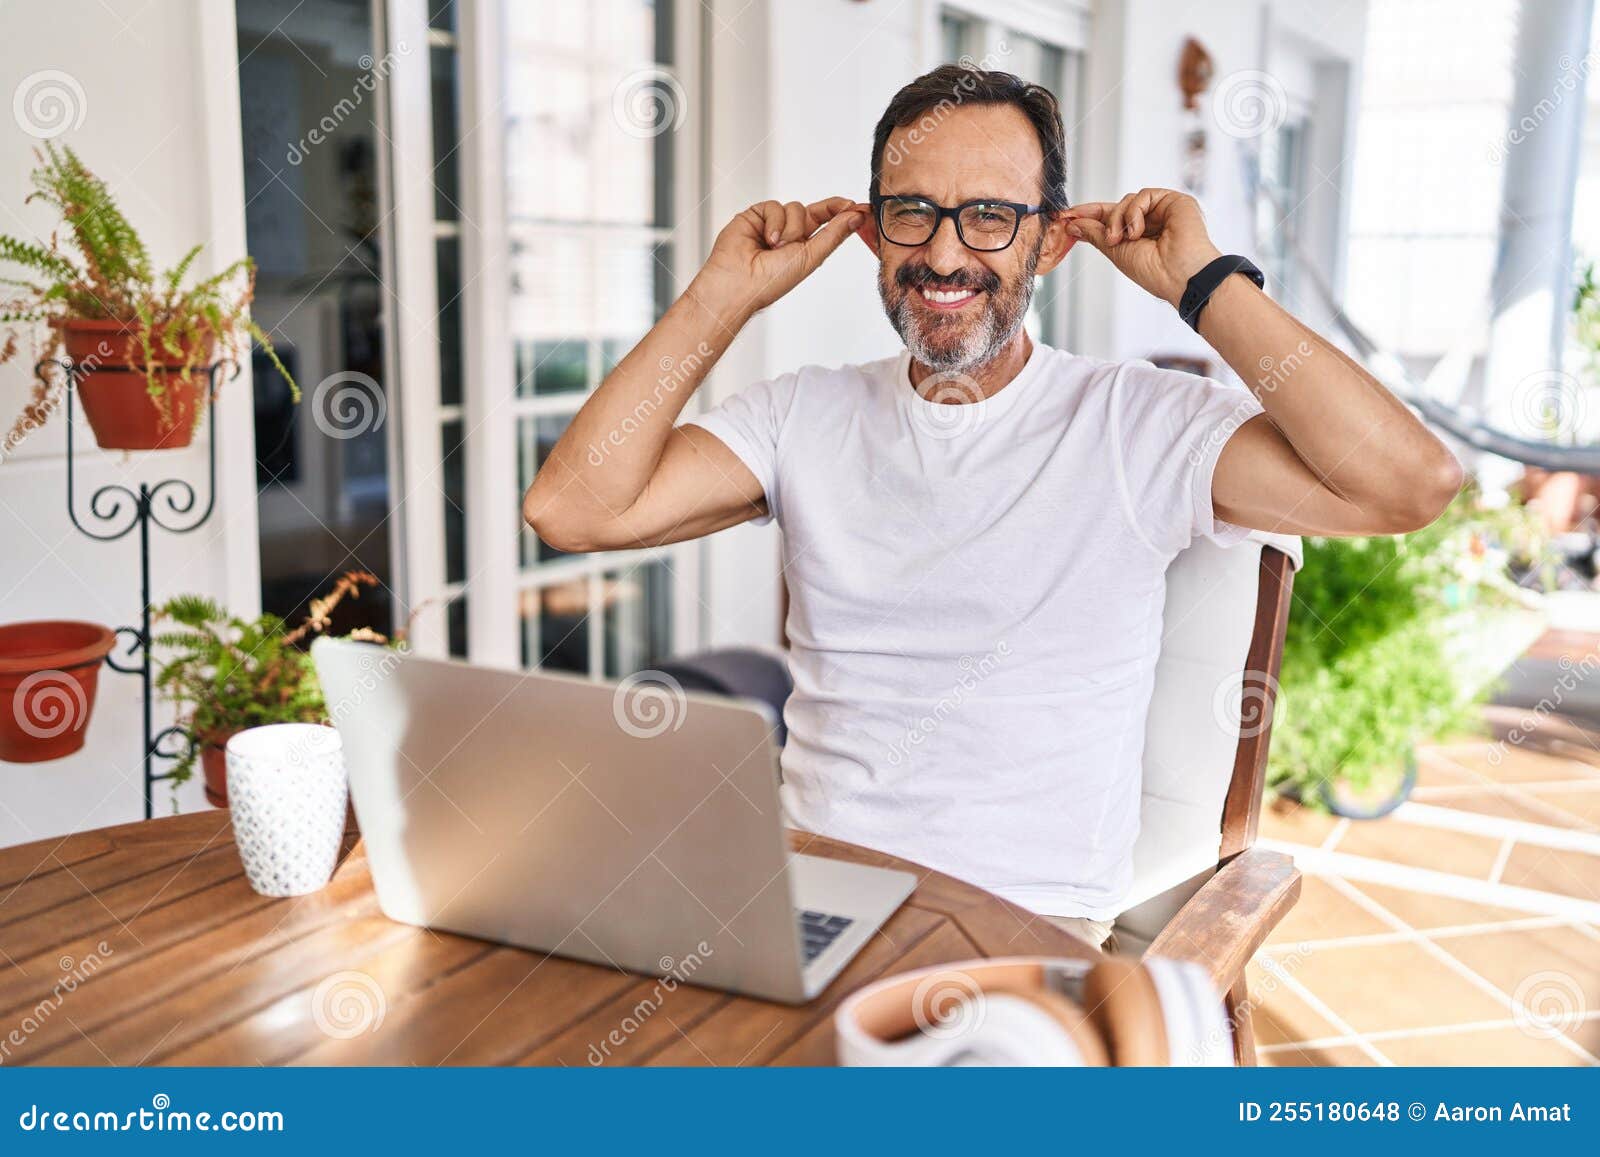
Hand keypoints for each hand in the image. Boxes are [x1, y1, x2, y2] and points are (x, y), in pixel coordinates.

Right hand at [691, 197, 868, 321]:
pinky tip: (767, 239)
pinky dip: (774, 221)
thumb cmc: (771, 281)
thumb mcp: (811, 257)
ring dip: (791, 227)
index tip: (859, 207)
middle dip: (829, 210)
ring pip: (795, 208)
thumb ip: (833, 234)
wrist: (737, 283)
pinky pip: (774, 206)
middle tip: (847, 206)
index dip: (842, 213)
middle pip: (815, 210)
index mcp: (804, 248)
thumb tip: (856, 217)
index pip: (827, 224)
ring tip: (778, 247)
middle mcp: (789, 234)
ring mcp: (772, 224)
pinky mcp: (755, 216)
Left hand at [1063, 189, 1221, 308]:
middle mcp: (1152, 222)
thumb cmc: (1153, 272)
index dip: (1090, 215)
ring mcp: (1164, 211)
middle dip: (1102, 219)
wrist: (1178, 276)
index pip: (1112, 219)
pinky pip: (1144, 195)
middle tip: (1095, 233)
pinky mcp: (1175, 201)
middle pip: (1118, 207)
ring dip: (1118, 219)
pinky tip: (1136, 231)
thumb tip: (1073, 224)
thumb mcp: (1115, 251)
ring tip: (1121, 239)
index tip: (1067, 215)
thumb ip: (1095, 234)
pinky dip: (1134, 211)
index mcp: (1140, 236)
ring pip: (1129, 201)